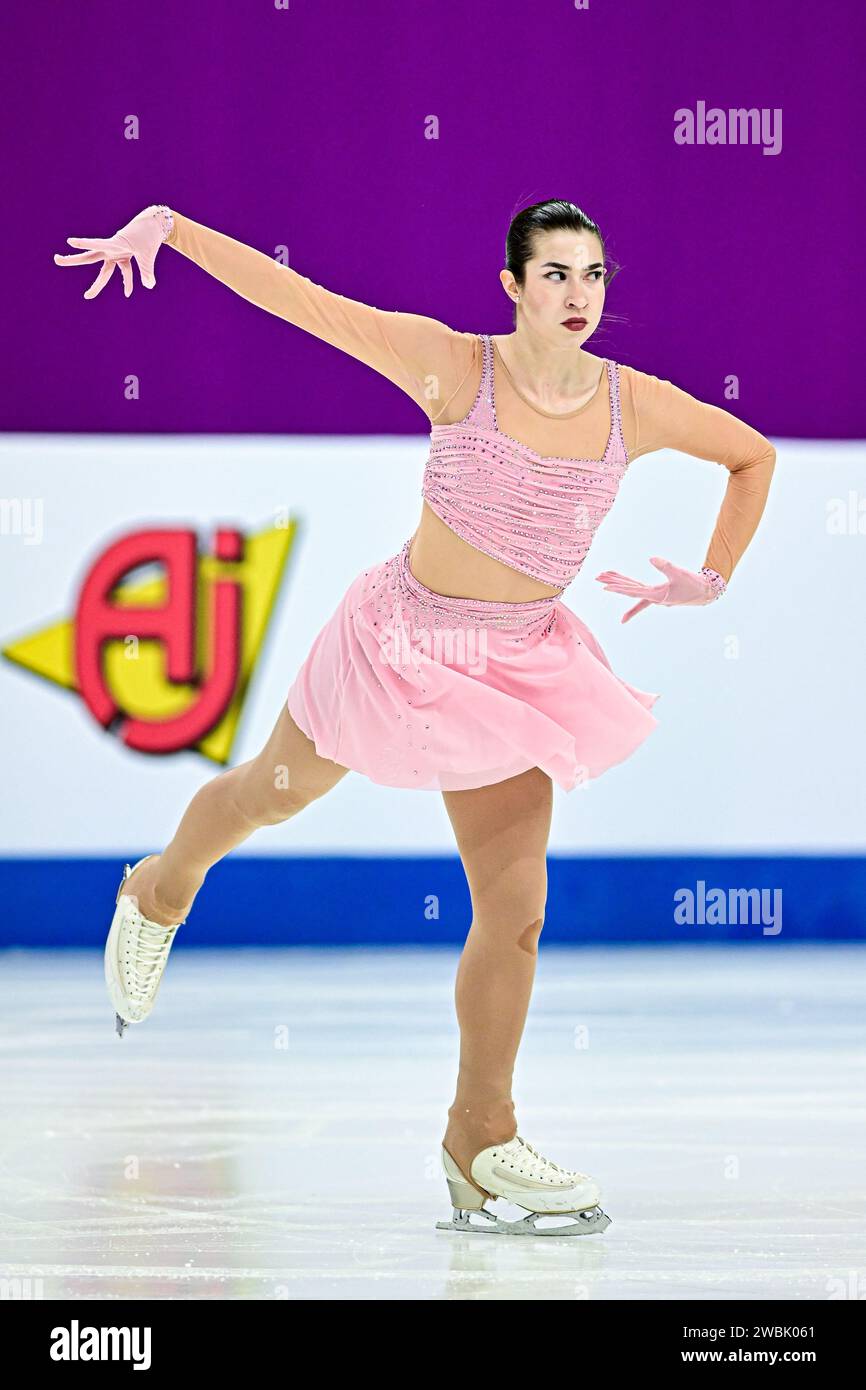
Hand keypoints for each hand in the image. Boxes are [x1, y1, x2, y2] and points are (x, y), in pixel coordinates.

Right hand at [53, 205, 171, 298]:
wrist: (154, 224)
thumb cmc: (149, 237)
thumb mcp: (148, 254)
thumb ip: (147, 270)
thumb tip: (149, 286)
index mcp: (115, 243)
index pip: (97, 244)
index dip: (84, 243)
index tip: (69, 240)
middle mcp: (112, 249)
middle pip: (89, 257)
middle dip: (73, 260)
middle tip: (56, 260)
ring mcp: (116, 253)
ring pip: (104, 271)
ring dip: (98, 284)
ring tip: (87, 296)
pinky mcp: (123, 256)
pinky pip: (123, 270)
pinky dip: (128, 281)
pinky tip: (128, 293)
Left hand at [595, 556, 720, 622]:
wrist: (707, 593)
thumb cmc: (694, 584)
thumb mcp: (679, 573)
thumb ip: (665, 565)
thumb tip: (650, 557)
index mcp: (656, 595)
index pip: (632, 590)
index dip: (617, 587)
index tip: (604, 586)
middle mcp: (654, 597)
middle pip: (629, 589)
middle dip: (613, 583)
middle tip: (597, 578)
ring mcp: (657, 596)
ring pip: (634, 589)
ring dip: (620, 583)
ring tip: (606, 578)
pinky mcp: (661, 592)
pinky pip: (642, 589)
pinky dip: (632, 586)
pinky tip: (626, 584)